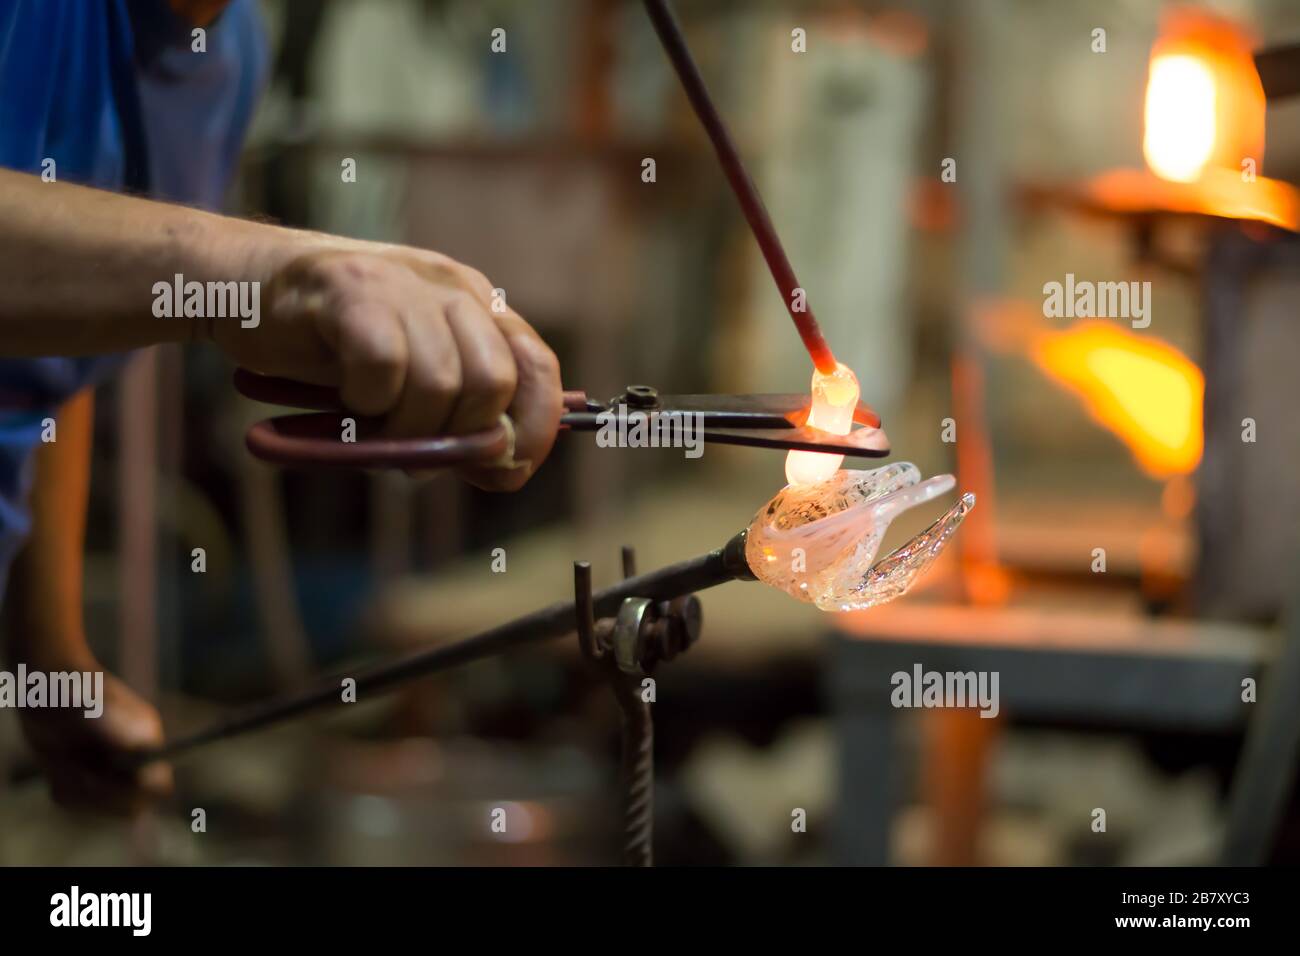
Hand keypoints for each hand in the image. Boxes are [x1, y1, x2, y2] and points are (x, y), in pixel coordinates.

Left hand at [18, 659, 172, 814]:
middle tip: (76, 772)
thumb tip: (140, 748)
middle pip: (133, 805)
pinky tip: (57, 766)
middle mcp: (134, 759)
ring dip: (78, 793)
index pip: (158, 786)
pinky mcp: (85, 778)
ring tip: (62, 762)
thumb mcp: (92, 704)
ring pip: (102, 808)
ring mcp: (110, 770)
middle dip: (101, 796)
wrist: (48, 682)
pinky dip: (65, 792)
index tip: (101, 774)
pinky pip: (78, 804)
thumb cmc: (74, 687)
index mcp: (147, 740)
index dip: (133, 790)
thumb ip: (116, 727)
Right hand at [213, 240, 563, 490]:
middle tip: (418, 455)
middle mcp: (449, 288)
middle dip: (460, 437)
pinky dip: (366, 401)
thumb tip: (506, 470)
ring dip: (407, 428)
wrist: (241, 283)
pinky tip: (346, 395)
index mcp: (476, 304)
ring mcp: (401, 284)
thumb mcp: (409, 377)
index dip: (536, 426)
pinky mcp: (350, 290)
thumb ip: (460, 415)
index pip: (538, 365)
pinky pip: (384, 367)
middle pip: (494, 381)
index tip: (511, 470)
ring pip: (441, 382)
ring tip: (372, 426)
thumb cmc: (329, 342)